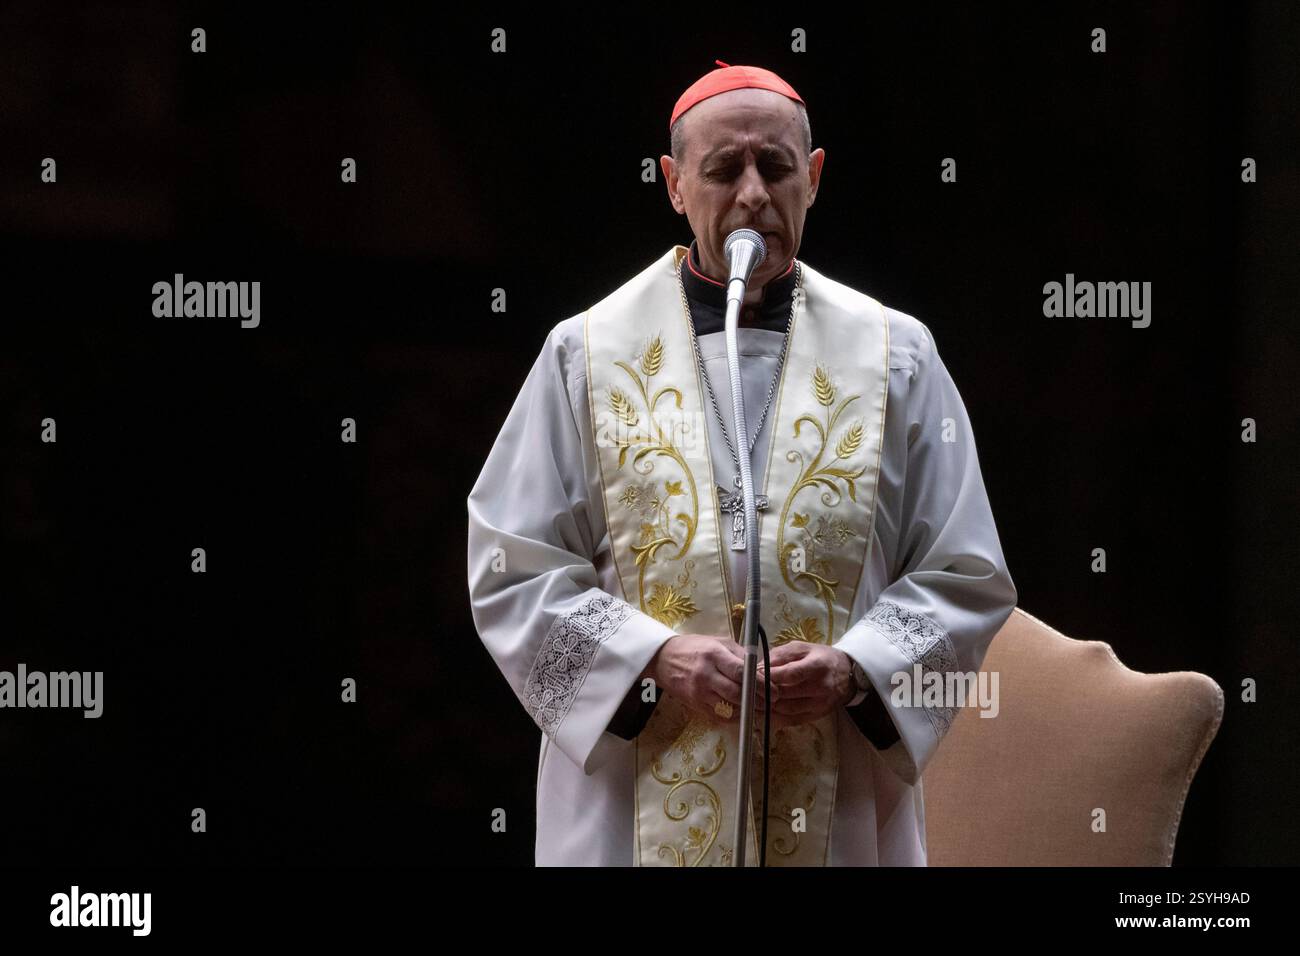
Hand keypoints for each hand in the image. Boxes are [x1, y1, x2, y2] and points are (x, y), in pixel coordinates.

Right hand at [646, 634, 763, 721]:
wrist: (663, 659)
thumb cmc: (694, 647)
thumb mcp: (718, 642)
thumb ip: (740, 654)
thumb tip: (762, 669)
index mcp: (713, 655)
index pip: (740, 672)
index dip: (759, 683)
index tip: (773, 688)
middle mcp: (705, 675)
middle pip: (736, 693)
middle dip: (757, 700)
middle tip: (771, 702)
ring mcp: (699, 692)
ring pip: (728, 708)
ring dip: (748, 711)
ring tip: (761, 710)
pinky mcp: (695, 705)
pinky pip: (719, 716)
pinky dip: (734, 717)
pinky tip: (744, 714)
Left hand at [756, 642, 854, 731]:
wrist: (847, 675)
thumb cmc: (821, 657)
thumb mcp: (803, 648)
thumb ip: (780, 655)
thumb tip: (758, 667)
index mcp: (818, 666)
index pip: (791, 674)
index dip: (770, 676)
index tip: (754, 675)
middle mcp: (821, 687)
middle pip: (786, 694)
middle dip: (764, 692)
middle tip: (747, 689)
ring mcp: (820, 705)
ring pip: (787, 709)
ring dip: (767, 706)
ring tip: (753, 699)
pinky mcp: (817, 716)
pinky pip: (792, 720)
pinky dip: (775, 718)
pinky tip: (763, 712)